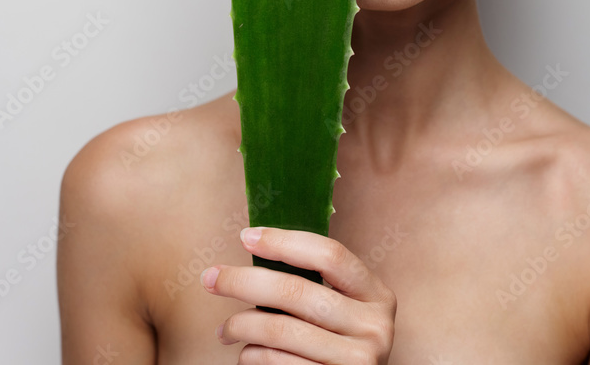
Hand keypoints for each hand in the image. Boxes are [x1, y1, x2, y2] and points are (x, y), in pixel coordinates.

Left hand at [201, 226, 396, 363]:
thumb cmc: (336, 348)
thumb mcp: (344, 313)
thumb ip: (318, 286)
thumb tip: (259, 243)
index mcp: (377, 296)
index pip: (331, 255)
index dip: (285, 242)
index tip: (247, 237)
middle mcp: (374, 327)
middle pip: (297, 291)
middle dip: (244, 281)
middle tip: (212, 278)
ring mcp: (356, 360)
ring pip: (279, 329)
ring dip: (240, 324)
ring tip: (225, 328)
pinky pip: (276, 361)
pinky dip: (251, 355)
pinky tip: (246, 353)